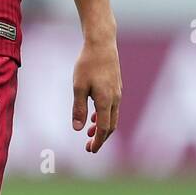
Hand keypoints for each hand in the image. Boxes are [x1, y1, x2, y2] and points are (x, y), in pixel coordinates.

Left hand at [72, 31, 121, 152]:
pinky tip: (94, 117)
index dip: (98, 142)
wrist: (102, 44)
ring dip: (102, 128)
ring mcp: (117, 93)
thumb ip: (78, 108)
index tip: (90, 150)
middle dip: (100, 138)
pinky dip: (104, 116)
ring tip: (89, 134)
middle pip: (110, 126)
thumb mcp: (78, 87)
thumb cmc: (88, 64)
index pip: (103, 129)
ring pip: (112, 117)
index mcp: (106, 101)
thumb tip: (78, 129)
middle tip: (89, 147)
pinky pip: (112, 108)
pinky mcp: (116, 87)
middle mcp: (115, 99)